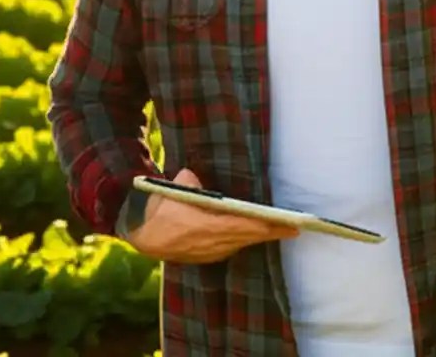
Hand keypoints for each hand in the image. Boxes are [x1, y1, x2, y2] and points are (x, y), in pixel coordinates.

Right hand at [125, 168, 299, 263]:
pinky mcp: (206, 257)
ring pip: (241, 244)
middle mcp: (209, 242)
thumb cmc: (159, 207)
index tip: (286, 224)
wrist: (140, 235)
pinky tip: (257, 235)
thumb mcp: (171, 189)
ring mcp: (208, 252)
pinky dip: (245, 241)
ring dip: (261, 238)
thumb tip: (193, 176)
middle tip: (295, 228)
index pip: (243, 225)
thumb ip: (188, 182)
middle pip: (248, 237)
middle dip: (272, 232)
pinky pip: (231, 248)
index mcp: (203, 224)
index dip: (266, 225)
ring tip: (282, 230)